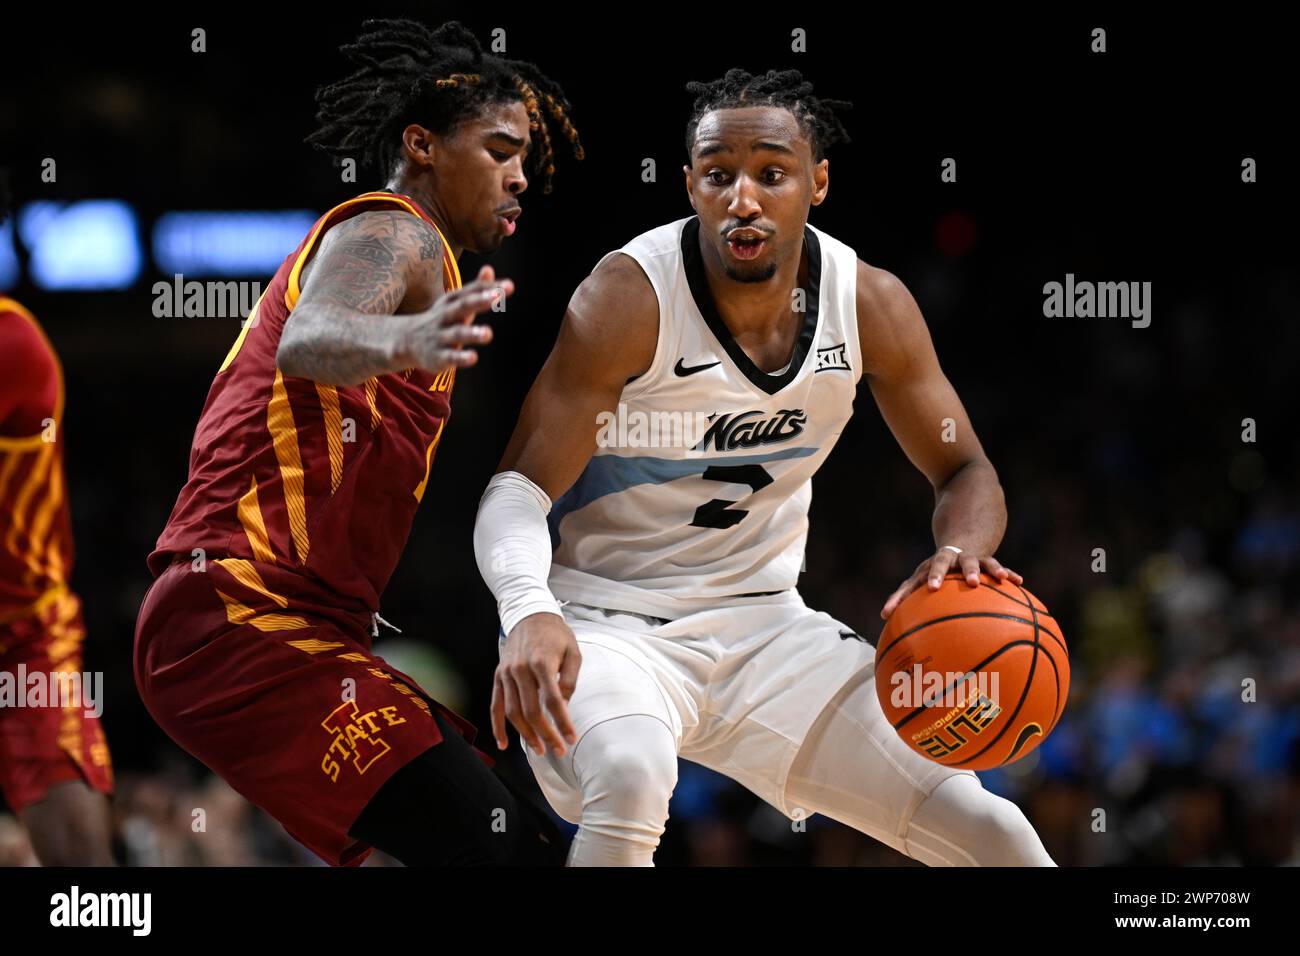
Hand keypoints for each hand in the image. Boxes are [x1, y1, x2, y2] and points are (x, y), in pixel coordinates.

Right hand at [398, 265, 512, 371]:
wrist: (406, 340)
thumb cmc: (442, 319)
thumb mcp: (455, 303)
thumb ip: (475, 289)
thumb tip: (489, 269)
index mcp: (452, 301)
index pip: (472, 291)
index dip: (490, 288)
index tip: (509, 286)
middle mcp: (446, 316)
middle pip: (463, 307)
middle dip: (479, 301)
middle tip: (497, 297)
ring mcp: (441, 336)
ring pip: (457, 333)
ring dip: (472, 333)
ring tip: (488, 333)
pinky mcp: (438, 356)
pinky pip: (450, 356)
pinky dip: (461, 357)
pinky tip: (473, 357)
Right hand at [492, 611, 580, 757]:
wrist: (529, 615)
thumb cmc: (556, 635)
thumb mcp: (573, 651)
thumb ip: (568, 679)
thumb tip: (563, 706)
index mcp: (542, 662)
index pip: (553, 700)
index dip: (562, 722)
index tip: (571, 738)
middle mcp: (520, 670)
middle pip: (531, 711)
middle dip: (545, 734)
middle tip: (558, 750)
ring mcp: (506, 674)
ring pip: (512, 712)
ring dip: (525, 734)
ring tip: (539, 750)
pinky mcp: (498, 676)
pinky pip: (495, 705)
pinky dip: (498, 726)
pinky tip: (504, 743)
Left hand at [880, 548, 1022, 619]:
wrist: (958, 539)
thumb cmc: (934, 571)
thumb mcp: (919, 578)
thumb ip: (902, 597)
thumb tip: (881, 616)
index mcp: (930, 567)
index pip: (921, 574)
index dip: (925, 581)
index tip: (930, 589)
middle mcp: (948, 560)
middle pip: (946, 562)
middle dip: (951, 571)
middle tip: (964, 581)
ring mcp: (968, 558)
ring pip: (977, 561)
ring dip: (987, 569)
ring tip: (1000, 578)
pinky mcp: (986, 561)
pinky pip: (998, 567)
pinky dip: (1007, 573)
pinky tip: (1019, 582)